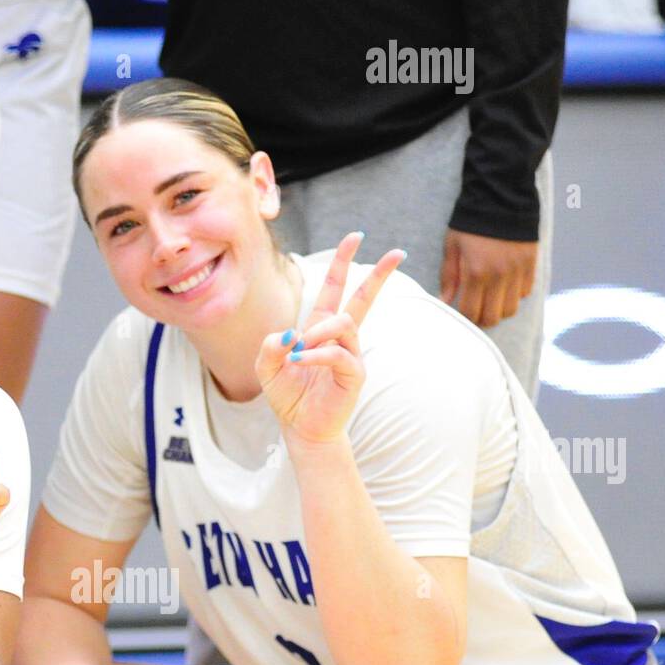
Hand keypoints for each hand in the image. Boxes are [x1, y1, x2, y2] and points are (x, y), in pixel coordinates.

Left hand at [254, 231, 404, 446]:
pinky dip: (316, 354)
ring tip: (299, 350)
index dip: (342, 263)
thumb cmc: (287, 396)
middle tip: (398, 252)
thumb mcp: (267, 367)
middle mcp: (340, 338)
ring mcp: (350, 354)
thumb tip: (289, 334)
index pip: (335, 289)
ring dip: (318, 332)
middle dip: (380, 274)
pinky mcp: (354, 374)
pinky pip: (338, 353)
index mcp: (320, 328)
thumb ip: (270, 346)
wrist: (300, 427)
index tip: (355, 237)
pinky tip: (299, 360)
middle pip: (362, 298)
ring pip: (343, 323)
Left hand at [439, 229, 537, 327]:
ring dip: (499, 309)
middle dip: (481, 319)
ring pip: (511, 309)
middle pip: (492, 317)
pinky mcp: (531, 263)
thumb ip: (448, 277)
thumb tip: (444, 301)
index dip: (464, 318)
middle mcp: (499, 275)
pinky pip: (525, 292)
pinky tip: (505, 286)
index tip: (461, 312)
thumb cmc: (470, 221)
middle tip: (476, 310)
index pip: (470, 312)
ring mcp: (517, 270)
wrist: (501, 195)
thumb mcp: (452, 247)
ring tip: (491, 300)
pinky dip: (515, 295)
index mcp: (476, 272)